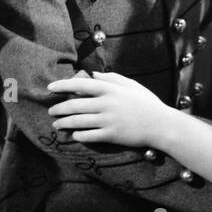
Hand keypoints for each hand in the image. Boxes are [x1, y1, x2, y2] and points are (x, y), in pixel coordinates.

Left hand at [47, 71, 167, 147]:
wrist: (161, 125)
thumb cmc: (146, 103)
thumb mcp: (131, 85)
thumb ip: (111, 78)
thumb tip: (93, 75)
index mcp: (111, 89)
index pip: (80, 84)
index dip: (62, 85)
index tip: (50, 88)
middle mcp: (107, 104)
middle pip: (75, 105)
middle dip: (59, 108)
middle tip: (50, 110)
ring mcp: (108, 120)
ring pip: (78, 122)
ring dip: (64, 123)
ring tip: (56, 124)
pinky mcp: (111, 135)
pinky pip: (89, 136)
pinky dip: (78, 135)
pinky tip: (74, 135)